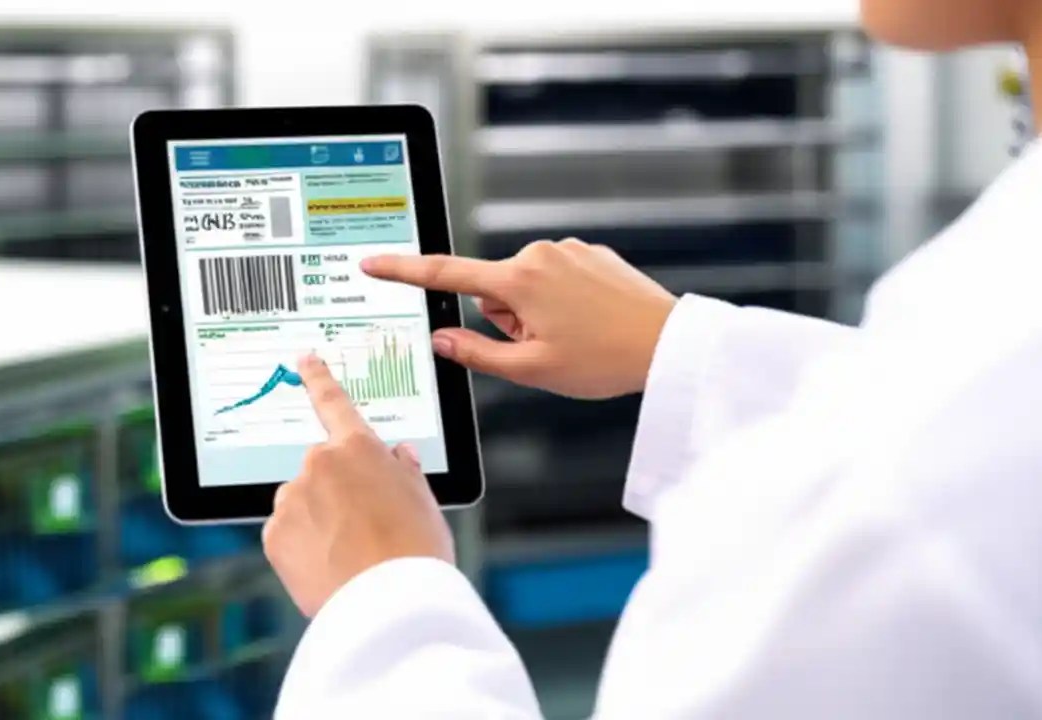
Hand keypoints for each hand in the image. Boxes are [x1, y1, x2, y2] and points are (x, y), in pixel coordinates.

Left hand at [262, 354, 454, 617]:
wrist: (390, 604)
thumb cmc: (415, 552)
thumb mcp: (423, 501)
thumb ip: (403, 471)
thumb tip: (394, 456)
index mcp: (358, 447)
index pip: (334, 403)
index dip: (319, 378)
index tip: (305, 360)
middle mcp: (318, 464)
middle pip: (321, 469)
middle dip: (335, 489)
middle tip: (363, 525)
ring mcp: (292, 498)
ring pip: (301, 503)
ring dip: (318, 519)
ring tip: (350, 553)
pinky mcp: (274, 534)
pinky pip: (287, 534)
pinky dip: (303, 547)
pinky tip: (329, 565)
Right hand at [362, 239, 676, 398]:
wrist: (666, 343)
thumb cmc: (604, 360)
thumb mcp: (531, 369)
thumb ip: (478, 354)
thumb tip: (442, 341)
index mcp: (519, 281)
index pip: (445, 274)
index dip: (404, 271)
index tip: (374, 263)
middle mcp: (539, 254)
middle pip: (493, 289)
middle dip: (505, 317)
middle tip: (543, 345)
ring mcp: (566, 249)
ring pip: (524, 284)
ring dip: (534, 309)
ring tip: (573, 335)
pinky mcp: (589, 251)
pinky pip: (555, 275)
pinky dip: (560, 298)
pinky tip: (590, 319)